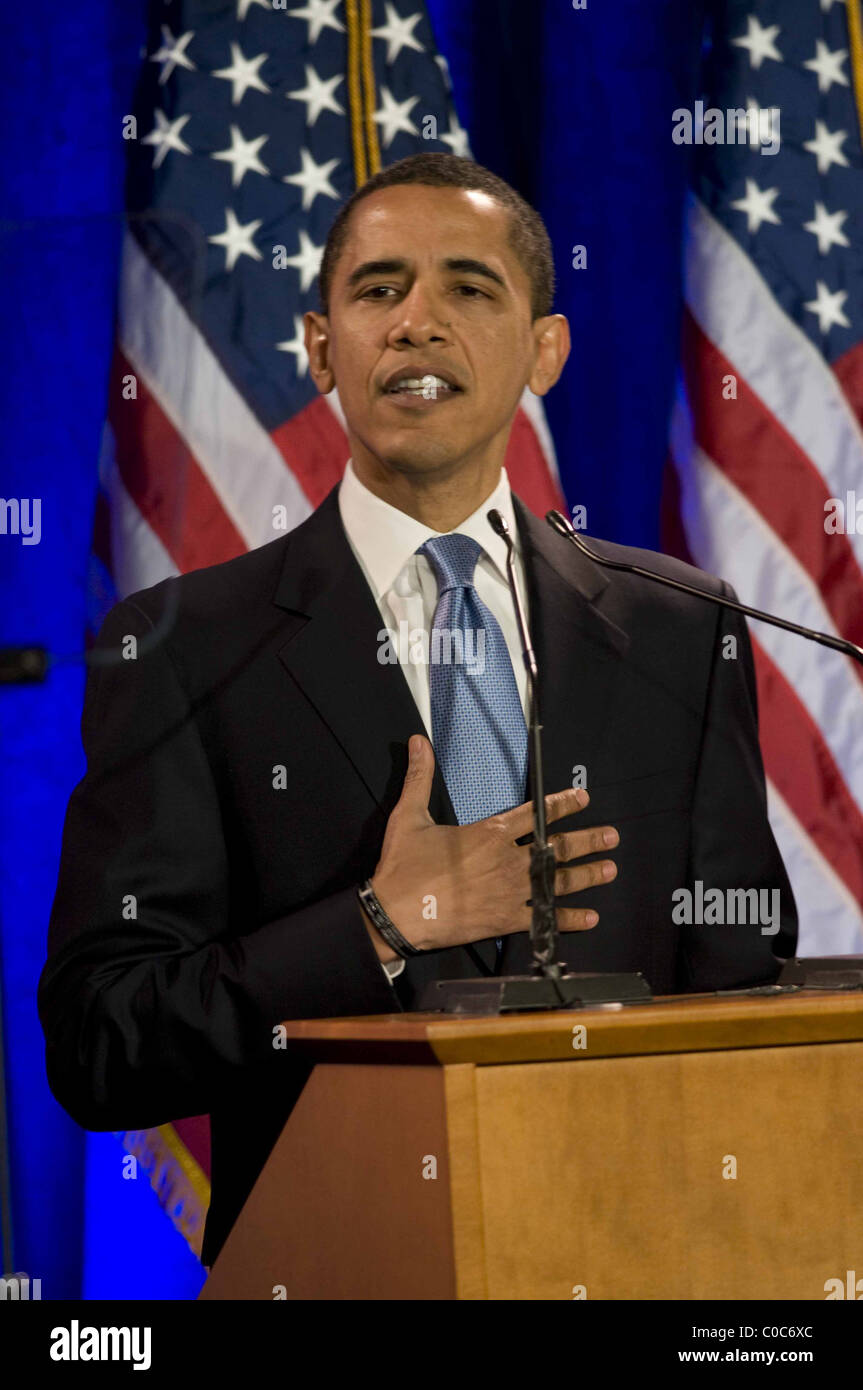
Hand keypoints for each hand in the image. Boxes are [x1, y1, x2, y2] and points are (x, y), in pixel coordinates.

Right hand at [364, 734, 618, 953]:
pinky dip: (569, 919)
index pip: (534, 813)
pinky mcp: (504, 920)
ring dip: (587, 875)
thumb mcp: (408, 815)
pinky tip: (589, 918)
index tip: (583, 798)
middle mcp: (507, 860)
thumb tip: (418, 741)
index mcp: (489, 833)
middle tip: (612, 836)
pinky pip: (544, 919)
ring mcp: (510, 892)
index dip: (561, 804)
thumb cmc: (403, 865)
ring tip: (610, 869)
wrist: (396, 914)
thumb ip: (420, 777)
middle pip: (556, 848)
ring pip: (557, 881)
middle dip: (588, 840)